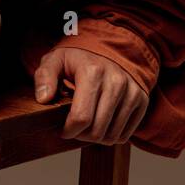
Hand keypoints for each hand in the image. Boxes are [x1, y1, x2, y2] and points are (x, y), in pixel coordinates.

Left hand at [33, 43, 148, 145]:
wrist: (111, 47)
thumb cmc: (80, 58)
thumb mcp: (56, 60)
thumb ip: (45, 76)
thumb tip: (43, 98)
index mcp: (92, 72)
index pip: (81, 117)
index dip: (68, 131)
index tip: (63, 129)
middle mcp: (115, 82)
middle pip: (97, 131)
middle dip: (81, 136)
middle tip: (75, 128)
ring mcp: (131, 91)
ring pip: (112, 136)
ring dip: (97, 138)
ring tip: (88, 126)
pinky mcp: (141, 100)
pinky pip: (126, 134)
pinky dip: (112, 135)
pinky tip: (103, 124)